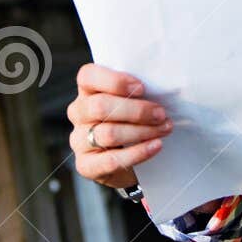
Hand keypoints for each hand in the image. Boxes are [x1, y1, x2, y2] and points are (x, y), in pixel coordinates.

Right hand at [67, 63, 171, 189]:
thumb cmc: (130, 120)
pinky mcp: (85, 165)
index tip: (142, 88)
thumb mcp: (130, 100)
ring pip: (108, 133)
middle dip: (136, 110)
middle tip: (160, 114)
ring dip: (142, 131)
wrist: (126, 158)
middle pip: (100, 106)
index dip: (115, 81)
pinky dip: (138, 153)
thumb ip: (136, 92)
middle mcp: (78, 113)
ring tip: (164, 129)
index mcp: (87, 90)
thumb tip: (159, 88)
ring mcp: (79, 140)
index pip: (88, 76)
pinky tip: (155, 146)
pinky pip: (111, 160)